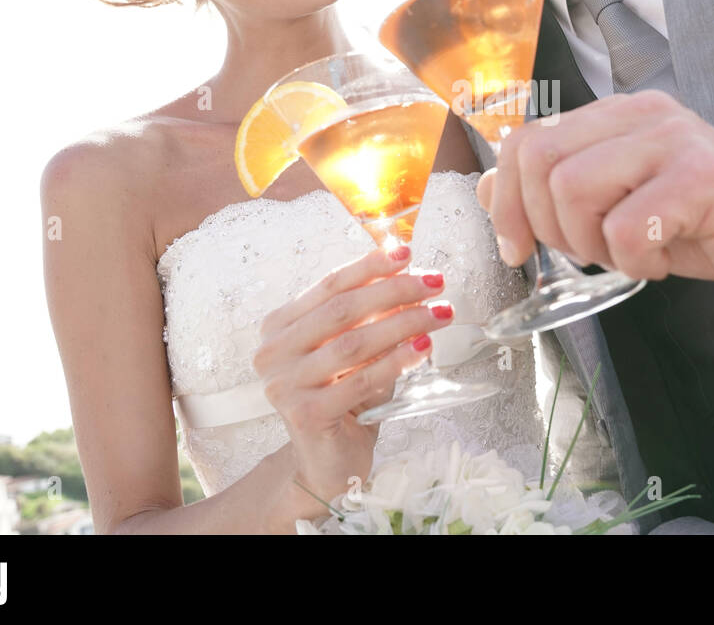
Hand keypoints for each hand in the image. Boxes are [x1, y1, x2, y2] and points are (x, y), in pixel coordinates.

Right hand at [252, 245, 452, 507]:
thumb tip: (412, 275)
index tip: (406, 253)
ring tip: (440, 313)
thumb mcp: (354, 349)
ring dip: (404, 323)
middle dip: (395, 291)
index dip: (370, 267)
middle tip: (435, 283)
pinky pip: (360, 380)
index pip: (329, 286)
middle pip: (342, 310)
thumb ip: (371, 316)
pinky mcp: (305, 414)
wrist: (328, 461)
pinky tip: (424, 349)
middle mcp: (273, 353)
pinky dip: (396, 361)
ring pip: (354, 343)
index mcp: (279, 327)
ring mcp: (284, 385)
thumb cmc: (344, 398)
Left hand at [477, 90, 713, 295]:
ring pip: (574, 190)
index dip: (506, 200)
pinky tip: (661, 261)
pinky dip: (633, 260)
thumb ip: (559, 192)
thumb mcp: (623, 204)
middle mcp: (642, 116)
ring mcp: (674, 141)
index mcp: (617, 117)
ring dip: (590, 244)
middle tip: (588, 254)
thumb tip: (488, 190)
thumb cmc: (710, 220)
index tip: (517, 248)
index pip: (526, 140)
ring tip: (629, 255)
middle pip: (540, 161)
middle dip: (546, 226)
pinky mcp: (703, 178)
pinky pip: (628, 226)